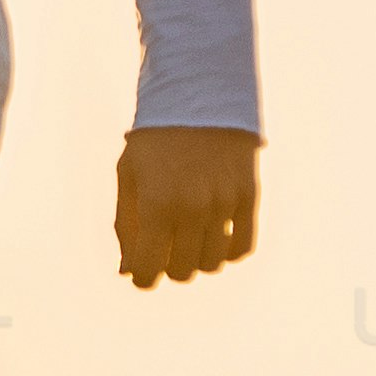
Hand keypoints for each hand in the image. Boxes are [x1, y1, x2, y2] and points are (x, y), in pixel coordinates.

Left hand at [116, 123, 260, 288]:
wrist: (198, 97)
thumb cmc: (154, 143)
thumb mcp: (129, 178)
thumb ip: (126, 227)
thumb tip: (128, 272)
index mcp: (156, 205)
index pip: (149, 271)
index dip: (143, 277)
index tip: (143, 271)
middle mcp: (192, 208)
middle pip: (182, 271)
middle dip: (169, 266)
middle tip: (166, 248)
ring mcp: (224, 204)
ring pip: (213, 264)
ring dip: (198, 259)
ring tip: (190, 238)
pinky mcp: (248, 197)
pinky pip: (242, 248)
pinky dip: (228, 252)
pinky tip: (216, 238)